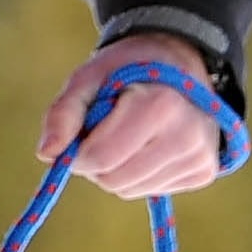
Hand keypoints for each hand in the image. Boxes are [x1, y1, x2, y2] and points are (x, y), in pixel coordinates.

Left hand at [38, 32, 226, 199]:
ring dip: (116, 169)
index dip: (78, 151)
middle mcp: (188, 136)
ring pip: (129, 190)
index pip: (100, 157)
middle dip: (96, 161)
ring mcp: (200, 157)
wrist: (181, 61)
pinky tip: (149, 144)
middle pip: (113, 179)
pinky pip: (151, 190)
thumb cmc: (129, 68)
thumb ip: (64, 112)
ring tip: (130, 134)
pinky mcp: (204, 172)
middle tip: (106, 129)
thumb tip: (47, 154)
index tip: (82, 131)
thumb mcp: (89, 77)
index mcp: (160, 106)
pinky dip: (138, 173)